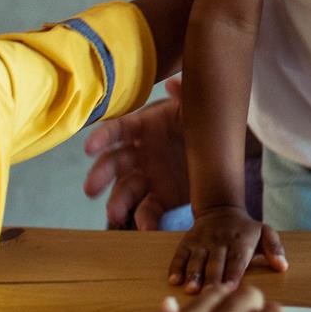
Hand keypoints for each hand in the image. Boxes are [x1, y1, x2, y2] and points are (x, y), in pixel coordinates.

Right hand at [83, 76, 190, 229]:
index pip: (117, 130)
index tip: (89, 148)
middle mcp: (140, 153)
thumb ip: (185, 96)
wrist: (221, 148)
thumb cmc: (200, 122)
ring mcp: (149, 178)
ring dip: (117, 202)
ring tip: (115, 215)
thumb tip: (174, 84)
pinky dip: (146, 219)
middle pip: (114, 164)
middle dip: (100, 175)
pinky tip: (147, 227)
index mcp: (143, 127)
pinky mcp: (161, 198)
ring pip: (126, 190)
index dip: (102, 137)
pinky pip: (149, 209)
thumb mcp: (195, 107)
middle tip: (91, 188)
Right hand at [170, 205, 284, 291]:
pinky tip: (173, 281)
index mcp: (240, 241)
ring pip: (197, 260)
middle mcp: (220, 241)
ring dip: (193, 275)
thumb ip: (275, 249)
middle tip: (210, 295)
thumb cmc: (245, 230)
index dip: (234, 274)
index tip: (231, 289)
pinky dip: (176, 267)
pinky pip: (180, 255)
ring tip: (191, 290)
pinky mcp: (187, 242)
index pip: (237, 260)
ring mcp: (202, 241)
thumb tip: (283, 266)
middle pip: (216, 262)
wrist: (221, 209)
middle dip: (213, 279)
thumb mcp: (265, 232)